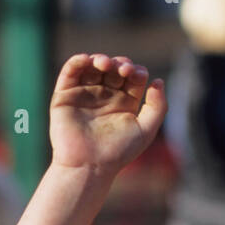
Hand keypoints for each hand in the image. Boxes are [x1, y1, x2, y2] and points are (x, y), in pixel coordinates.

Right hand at [49, 54, 166, 174]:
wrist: (89, 165)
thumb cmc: (119, 151)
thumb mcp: (146, 130)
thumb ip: (158, 106)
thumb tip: (158, 81)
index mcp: (125, 102)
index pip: (132, 77)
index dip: (136, 70)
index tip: (137, 75)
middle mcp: (105, 96)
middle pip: (114, 68)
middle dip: (120, 64)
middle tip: (123, 69)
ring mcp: (85, 94)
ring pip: (92, 67)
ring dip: (100, 59)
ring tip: (104, 63)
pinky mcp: (65, 96)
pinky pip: (70, 73)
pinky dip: (77, 61)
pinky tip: (86, 59)